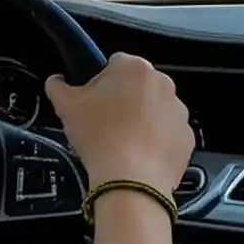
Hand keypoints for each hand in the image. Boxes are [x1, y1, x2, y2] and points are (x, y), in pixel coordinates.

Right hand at [45, 53, 193, 196]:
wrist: (131, 179)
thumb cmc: (100, 137)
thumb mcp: (67, 108)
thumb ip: (58, 87)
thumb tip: (56, 81)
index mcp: (134, 67)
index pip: (114, 64)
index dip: (100, 83)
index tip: (93, 102)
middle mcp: (163, 83)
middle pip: (138, 86)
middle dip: (124, 100)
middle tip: (105, 124)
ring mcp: (179, 110)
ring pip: (156, 110)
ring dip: (142, 120)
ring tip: (122, 143)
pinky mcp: (187, 136)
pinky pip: (169, 134)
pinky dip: (157, 142)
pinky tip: (139, 156)